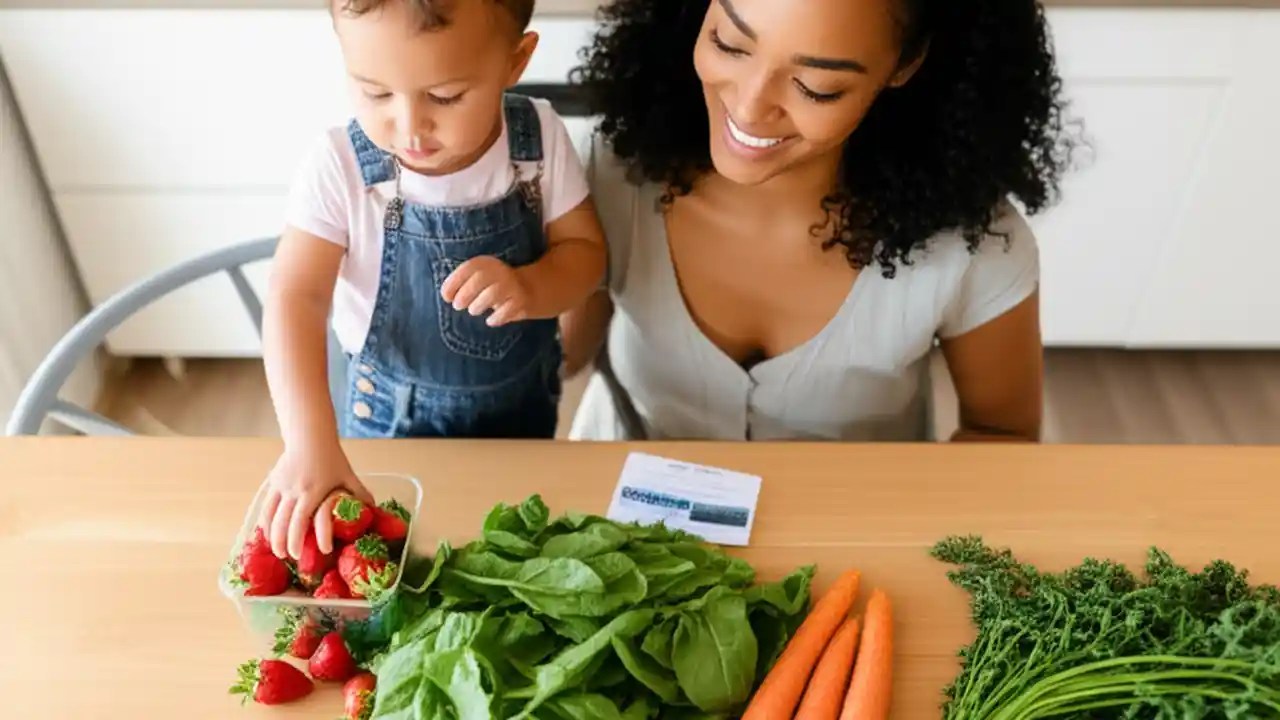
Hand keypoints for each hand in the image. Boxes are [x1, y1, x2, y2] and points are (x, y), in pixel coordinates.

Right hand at [256, 443, 373, 559]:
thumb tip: (374, 508)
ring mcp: (282, 486)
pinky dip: (265, 520)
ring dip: (271, 535)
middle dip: (282, 542)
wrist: (311, 436)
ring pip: (271, 515)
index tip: (297, 555)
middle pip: (283, 522)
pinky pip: (266, 505)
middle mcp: (295, 491)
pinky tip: (266, 532)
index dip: (297, 539)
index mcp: (313, 492)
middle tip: (286, 558)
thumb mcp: (348, 475)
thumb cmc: (332, 457)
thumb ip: (359, 492)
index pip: (301, 520)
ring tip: (275, 550)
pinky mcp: (274, 482)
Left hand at [439, 255, 532, 326]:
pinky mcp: (522, 300)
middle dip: (465, 294)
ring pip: (493, 293)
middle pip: (480, 278)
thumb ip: (463, 285)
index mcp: (486, 263)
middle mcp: (500, 271)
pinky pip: (508, 309)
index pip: (469, 267)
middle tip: (458, 306)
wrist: (530, 289)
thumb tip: (447, 296)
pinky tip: (490, 321)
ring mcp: (513, 285)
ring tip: (474, 311)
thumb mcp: (479, 279)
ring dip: (479, 304)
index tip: (446, 297)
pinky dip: (496, 317)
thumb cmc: (494, 287)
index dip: (453, 282)